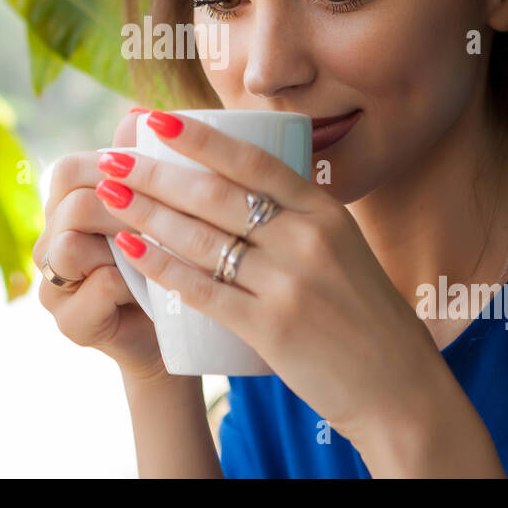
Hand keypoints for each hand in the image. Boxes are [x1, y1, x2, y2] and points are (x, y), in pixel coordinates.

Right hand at [34, 108, 169, 384]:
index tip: (163, 180)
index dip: (115, 169)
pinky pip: (92, 289)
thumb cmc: (173, 259)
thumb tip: (141, 113)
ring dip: (122, 245)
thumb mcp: (167, 206)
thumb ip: (149, 161)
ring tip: (161, 251)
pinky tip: (157, 286)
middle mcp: (49, 242)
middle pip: (71, 205)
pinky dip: (128, 284)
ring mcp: (53, 284)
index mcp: (66, 206)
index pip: (69, 171)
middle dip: (125, 209)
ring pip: (68, 246)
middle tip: (172, 218)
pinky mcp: (70, 322)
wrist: (180, 333)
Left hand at [94, 110, 442, 451]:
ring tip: (108, 196)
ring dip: (146, 213)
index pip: (252, 161)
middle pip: (214, 195)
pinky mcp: (272, 327)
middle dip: (153, 173)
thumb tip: (241, 187)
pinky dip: (160, 268)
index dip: (198, 137)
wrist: (399, 389)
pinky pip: (203, 289)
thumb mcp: (343, 249)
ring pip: (201, 237)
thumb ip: (299, 220)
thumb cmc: (363, 317)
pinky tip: (129, 250)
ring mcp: (289, 283)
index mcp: (325, 211)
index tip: (154, 118)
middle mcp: (308, 238)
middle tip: (111, 158)